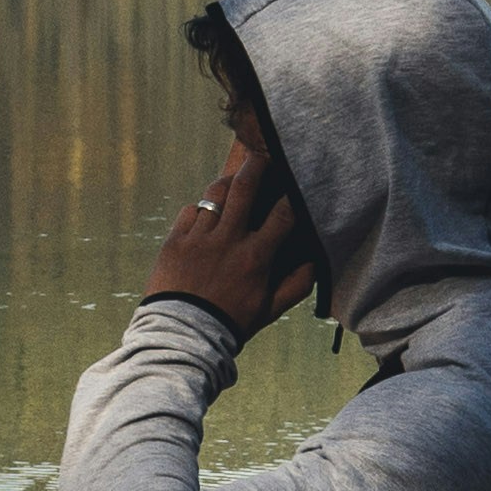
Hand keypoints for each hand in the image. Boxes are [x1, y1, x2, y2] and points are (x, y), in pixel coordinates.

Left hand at [144, 132, 317, 332]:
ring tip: (233, 181)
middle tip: (262, 154)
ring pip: (215, 194)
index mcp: (256, 256)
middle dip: (257, 165)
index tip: (298, 184)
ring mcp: (199, 238)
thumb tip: (315, 262)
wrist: (183, 336)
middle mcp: (228, 240)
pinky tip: (205, 217)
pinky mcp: (175, 241)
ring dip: (227, 184)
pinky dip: (200, 210)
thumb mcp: (270, 309)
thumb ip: (297, 284)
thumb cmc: (230, 323)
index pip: (283, 214)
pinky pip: (190, 211)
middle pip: (245, 187)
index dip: (294, 195)